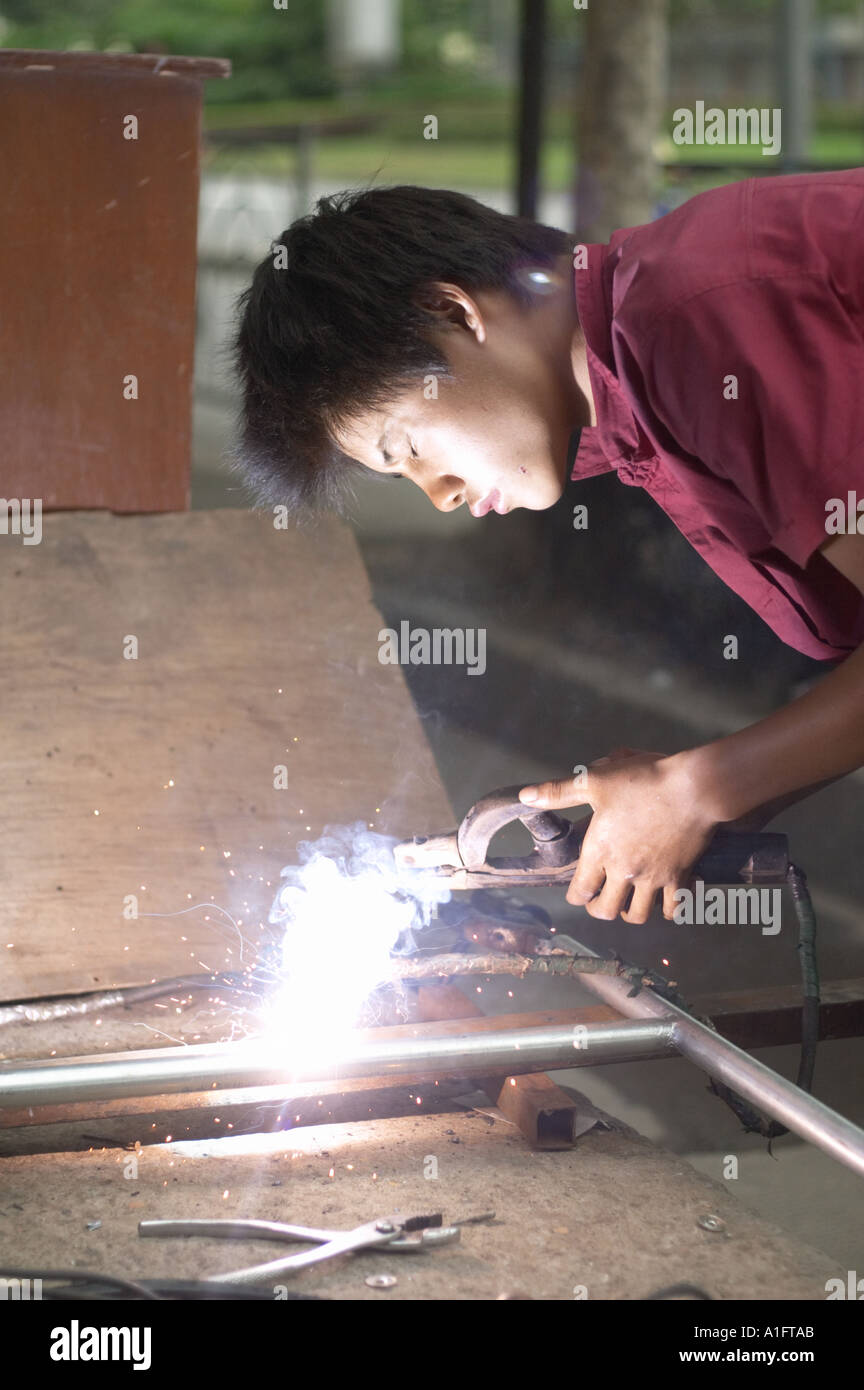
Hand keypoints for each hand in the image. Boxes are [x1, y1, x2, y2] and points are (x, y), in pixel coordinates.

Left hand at [519, 748, 716, 921]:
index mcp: (600, 851)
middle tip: (601, 899)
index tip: (579, 891)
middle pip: (605, 911)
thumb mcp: (595, 781)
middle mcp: (624, 871)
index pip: (579, 891)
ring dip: (630, 912)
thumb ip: (558, 792)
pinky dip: (668, 909)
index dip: (575, 896)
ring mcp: (653, 878)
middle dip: (599, 909)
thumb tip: (525, 796)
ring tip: (630, 901)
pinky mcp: (680, 877)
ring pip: (638, 915)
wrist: (694, 788)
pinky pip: (673, 908)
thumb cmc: (643, 781)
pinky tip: (665, 900)